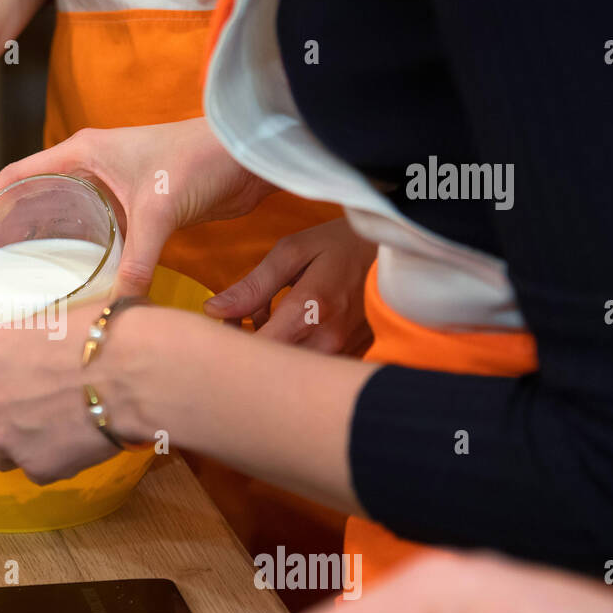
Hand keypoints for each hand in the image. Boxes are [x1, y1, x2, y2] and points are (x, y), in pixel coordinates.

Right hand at [0, 119, 275, 296]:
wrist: (249, 153)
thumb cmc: (201, 158)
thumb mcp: (159, 208)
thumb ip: (136, 258)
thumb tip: (117, 307)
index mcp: (81, 153)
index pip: (17, 174)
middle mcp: (91, 167)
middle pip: (36, 198)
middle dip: (12, 230)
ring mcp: (115, 187)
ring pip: (67, 218)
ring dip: (48, 244)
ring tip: (27, 282)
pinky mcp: (139, 207)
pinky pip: (98, 232)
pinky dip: (84, 253)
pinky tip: (79, 281)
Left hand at [0, 313, 133, 484]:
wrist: (133, 373)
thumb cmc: (99, 333)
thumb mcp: (46, 323)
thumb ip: (20, 349)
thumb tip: (29, 356)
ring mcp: (4, 438)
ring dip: (10, 445)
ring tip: (47, 429)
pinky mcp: (34, 467)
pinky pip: (33, 468)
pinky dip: (48, 459)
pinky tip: (74, 441)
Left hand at [204, 217, 374, 354]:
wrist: (399, 250)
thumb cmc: (342, 244)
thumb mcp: (293, 252)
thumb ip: (253, 285)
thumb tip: (213, 310)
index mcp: (311, 310)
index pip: (257, 350)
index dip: (232, 342)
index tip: (223, 323)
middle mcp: (329, 339)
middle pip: (271, 364)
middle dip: (248, 346)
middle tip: (240, 318)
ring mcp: (344, 352)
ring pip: (289, 368)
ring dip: (271, 347)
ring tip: (269, 314)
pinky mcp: (352, 356)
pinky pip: (311, 365)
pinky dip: (294, 349)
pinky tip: (293, 327)